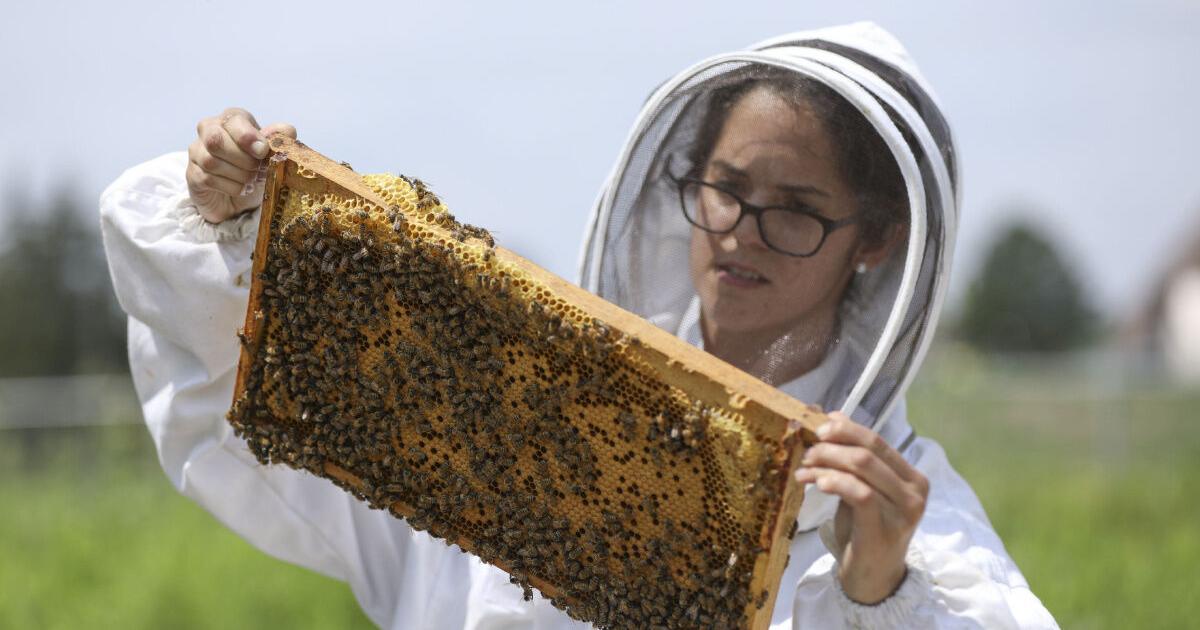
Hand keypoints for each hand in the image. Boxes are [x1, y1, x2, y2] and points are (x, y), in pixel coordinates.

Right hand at [186, 107, 296, 222]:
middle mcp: (209, 130)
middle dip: (243, 159)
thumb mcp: (271, 153)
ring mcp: (197, 151)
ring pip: (211, 161)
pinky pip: (208, 179)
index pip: (233, 119)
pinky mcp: (193, 173)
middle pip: (216, 140)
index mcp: (231, 119)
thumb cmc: (255, 167)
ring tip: (251, 180)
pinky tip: (242, 188)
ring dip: (238, 175)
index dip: (247, 136)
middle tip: (258, 170)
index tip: (262, 151)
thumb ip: (280, 139)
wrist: (239, 195)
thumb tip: (288, 131)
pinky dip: (231, 187)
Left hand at [793, 412, 928, 603]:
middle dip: (831, 445)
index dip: (846, 430)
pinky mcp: (885, 529)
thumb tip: (833, 415)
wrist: (873, 579)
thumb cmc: (864, 532)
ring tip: (803, 470)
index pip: (877, 441)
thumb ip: (853, 457)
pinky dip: (835, 482)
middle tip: (806, 451)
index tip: (817, 428)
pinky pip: (859, 494)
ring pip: (862, 468)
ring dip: (826, 463)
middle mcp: (915, 492)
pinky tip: (817, 483)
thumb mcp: (860, 490)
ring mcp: (903, 512)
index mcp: (912, 477)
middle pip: (868, 452)